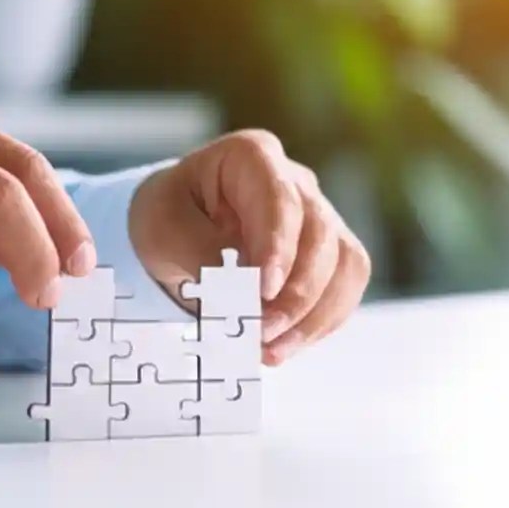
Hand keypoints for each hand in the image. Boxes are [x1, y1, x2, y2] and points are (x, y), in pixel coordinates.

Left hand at [129, 130, 371, 365]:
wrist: (178, 227)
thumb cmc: (170, 215)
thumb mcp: (163, 229)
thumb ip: (200, 255)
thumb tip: (239, 296)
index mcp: (252, 157)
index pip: (280, 199)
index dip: (278, 246)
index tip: (264, 289)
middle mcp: (296, 182)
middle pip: (320, 234)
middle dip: (295, 293)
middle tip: (260, 332)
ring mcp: (320, 216)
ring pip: (345, 264)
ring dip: (314, 315)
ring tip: (272, 350)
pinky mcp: (330, 255)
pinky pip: (344, 290)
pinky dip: (319, 324)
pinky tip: (285, 345)